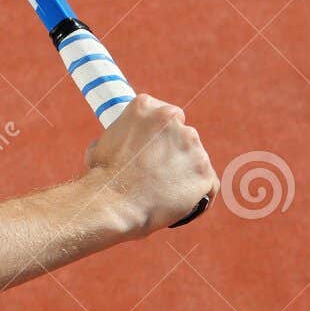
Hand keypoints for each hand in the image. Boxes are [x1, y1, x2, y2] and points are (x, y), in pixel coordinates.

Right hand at [82, 94, 216, 235]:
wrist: (112, 204)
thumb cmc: (101, 178)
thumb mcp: (101, 145)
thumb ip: (120, 137)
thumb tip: (121, 142)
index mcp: (146, 106)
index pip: (165, 116)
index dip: (161, 135)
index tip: (155, 149)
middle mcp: (173, 119)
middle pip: (184, 135)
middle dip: (176, 152)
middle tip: (160, 172)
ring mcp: (193, 146)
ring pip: (197, 159)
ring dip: (187, 172)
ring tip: (168, 192)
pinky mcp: (204, 173)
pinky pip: (208, 184)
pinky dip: (199, 193)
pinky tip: (184, 203)